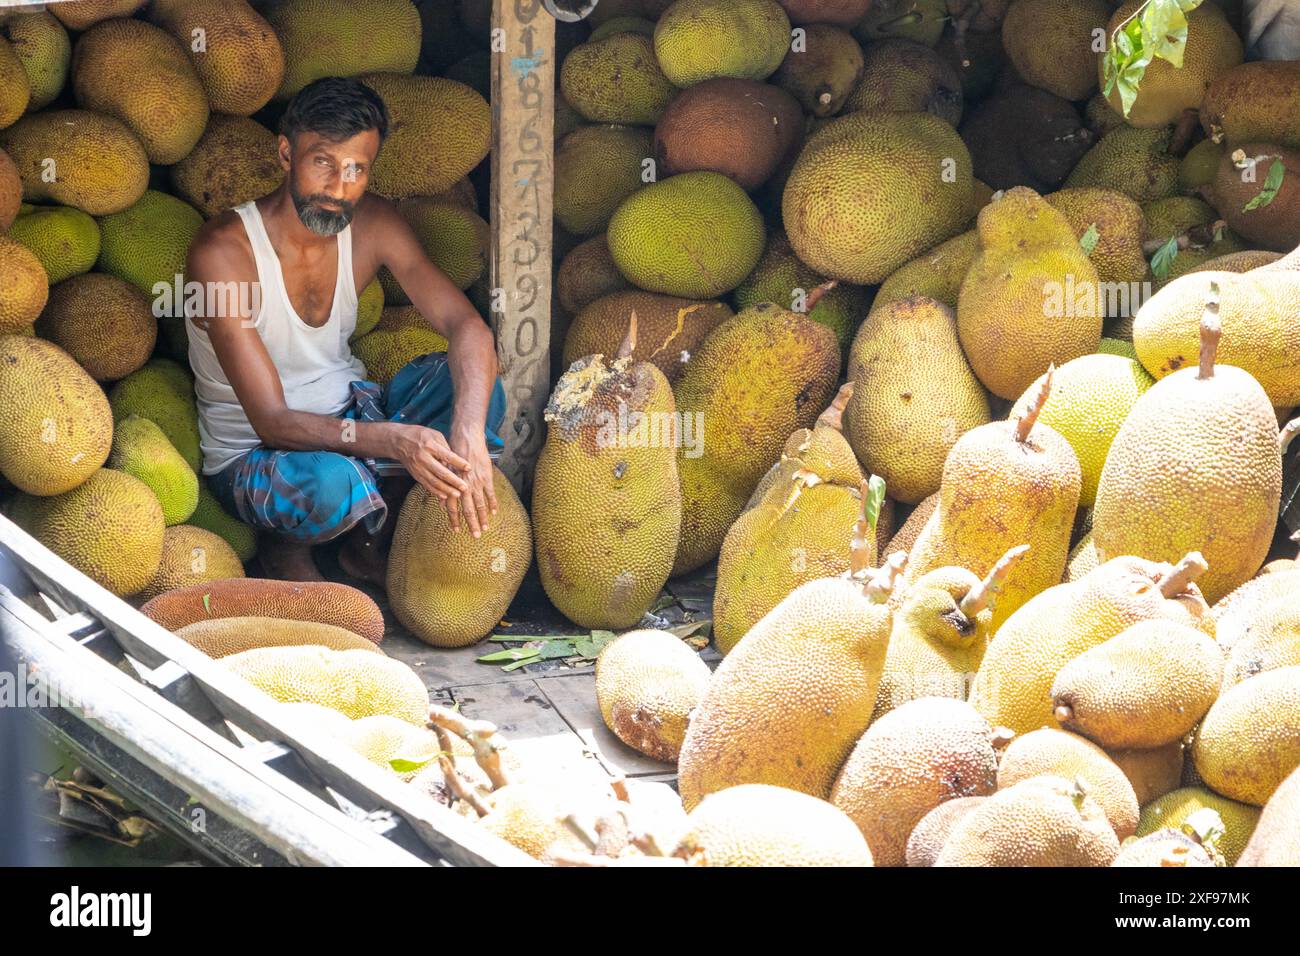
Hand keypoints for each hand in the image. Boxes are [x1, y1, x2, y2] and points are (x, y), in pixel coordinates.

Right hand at [392, 424, 468, 503]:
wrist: (398, 441)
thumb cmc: (419, 435)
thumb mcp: (434, 435)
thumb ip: (445, 448)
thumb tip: (456, 462)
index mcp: (430, 445)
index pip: (447, 456)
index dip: (458, 463)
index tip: (469, 468)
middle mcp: (423, 458)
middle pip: (440, 472)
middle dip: (454, 481)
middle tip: (465, 487)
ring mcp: (418, 468)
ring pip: (433, 481)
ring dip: (446, 489)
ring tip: (457, 494)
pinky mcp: (415, 474)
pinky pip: (426, 485)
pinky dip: (435, 491)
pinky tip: (444, 495)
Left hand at [448, 423, 498, 537]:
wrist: (466, 438)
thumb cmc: (454, 453)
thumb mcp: (445, 469)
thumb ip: (446, 488)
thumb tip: (443, 504)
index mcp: (452, 484)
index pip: (453, 507)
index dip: (454, 520)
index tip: (457, 531)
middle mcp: (464, 486)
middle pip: (468, 509)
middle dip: (471, 524)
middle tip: (475, 536)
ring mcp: (476, 482)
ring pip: (480, 504)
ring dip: (483, 518)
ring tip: (485, 528)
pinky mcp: (486, 477)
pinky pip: (490, 494)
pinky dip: (492, 504)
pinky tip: (494, 512)